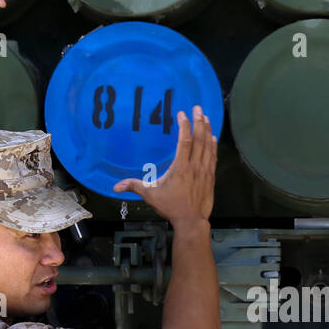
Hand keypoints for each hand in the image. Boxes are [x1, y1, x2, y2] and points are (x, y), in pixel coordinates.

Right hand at [114, 106, 216, 226]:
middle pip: (199, 139)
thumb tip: (115, 187)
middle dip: (199, 122)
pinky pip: (213, 157)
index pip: (184, 141)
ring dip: (207, 130)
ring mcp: (204, 171)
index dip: (184, 126)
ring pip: (208, 146)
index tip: (182, 114)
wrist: (191, 221)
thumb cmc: (171, 207)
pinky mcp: (210, 177)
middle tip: (198, 108)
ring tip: (205, 117)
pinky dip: (213, 146)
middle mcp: (194, 166)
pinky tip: (213, 137)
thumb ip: (134, 186)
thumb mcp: (151, 195)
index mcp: (180, 167)